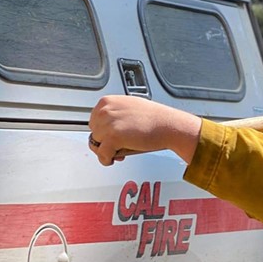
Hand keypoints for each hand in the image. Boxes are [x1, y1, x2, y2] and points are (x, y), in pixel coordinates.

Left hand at [87, 95, 202, 165]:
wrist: (168, 125)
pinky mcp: (113, 137)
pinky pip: (102, 154)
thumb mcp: (129, 108)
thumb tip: (106, 126)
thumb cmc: (155, 118)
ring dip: (106, 151)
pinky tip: (115, 159)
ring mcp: (108, 124)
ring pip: (96, 144)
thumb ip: (115, 114)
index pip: (93, 120)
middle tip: (117, 146)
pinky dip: (107, 160)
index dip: (102, 131)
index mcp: (107, 101)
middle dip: (104, 141)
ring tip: (119, 151)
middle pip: (93, 132)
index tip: (110, 137)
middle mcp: (105, 110)